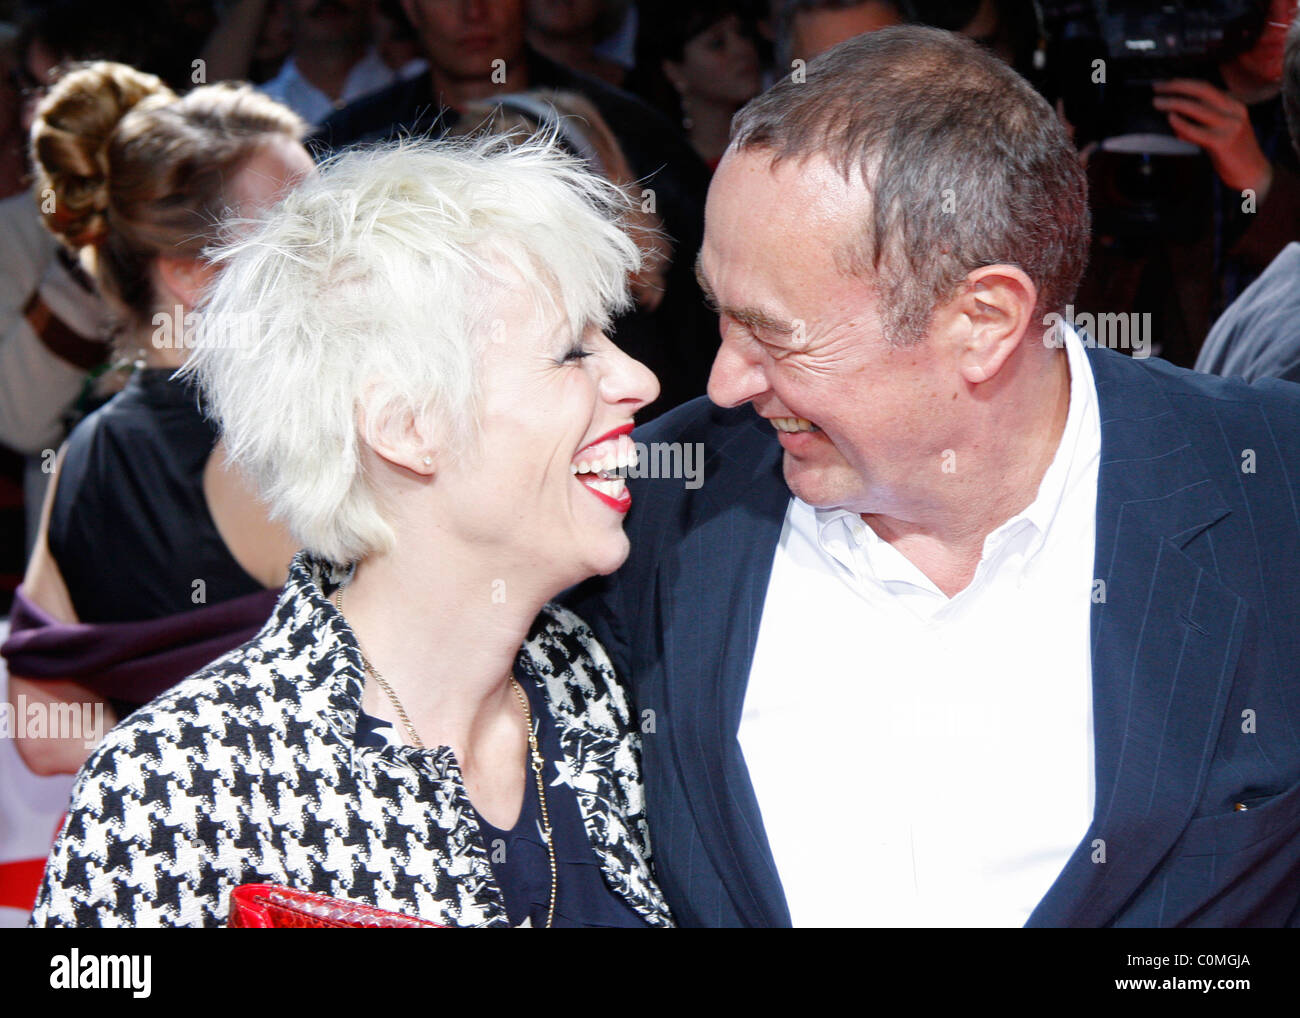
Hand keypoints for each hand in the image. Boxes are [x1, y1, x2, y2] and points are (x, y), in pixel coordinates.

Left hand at [1152, 79, 1273, 197]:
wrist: (1253, 173)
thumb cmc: (1233, 153)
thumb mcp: (1220, 130)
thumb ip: (1202, 122)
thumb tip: (1175, 116)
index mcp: (1234, 105)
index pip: (1206, 87)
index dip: (1183, 83)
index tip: (1165, 83)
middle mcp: (1234, 111)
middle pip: (1202, 90)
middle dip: (1176, 86)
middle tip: (1157, 88)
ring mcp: (1230, 126)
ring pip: (1197, 108)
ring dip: (1173, 103)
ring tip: (1157, 103)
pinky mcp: (1222, 142)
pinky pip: (1196, 130)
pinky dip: (1180, 123)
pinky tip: (1170, 119)